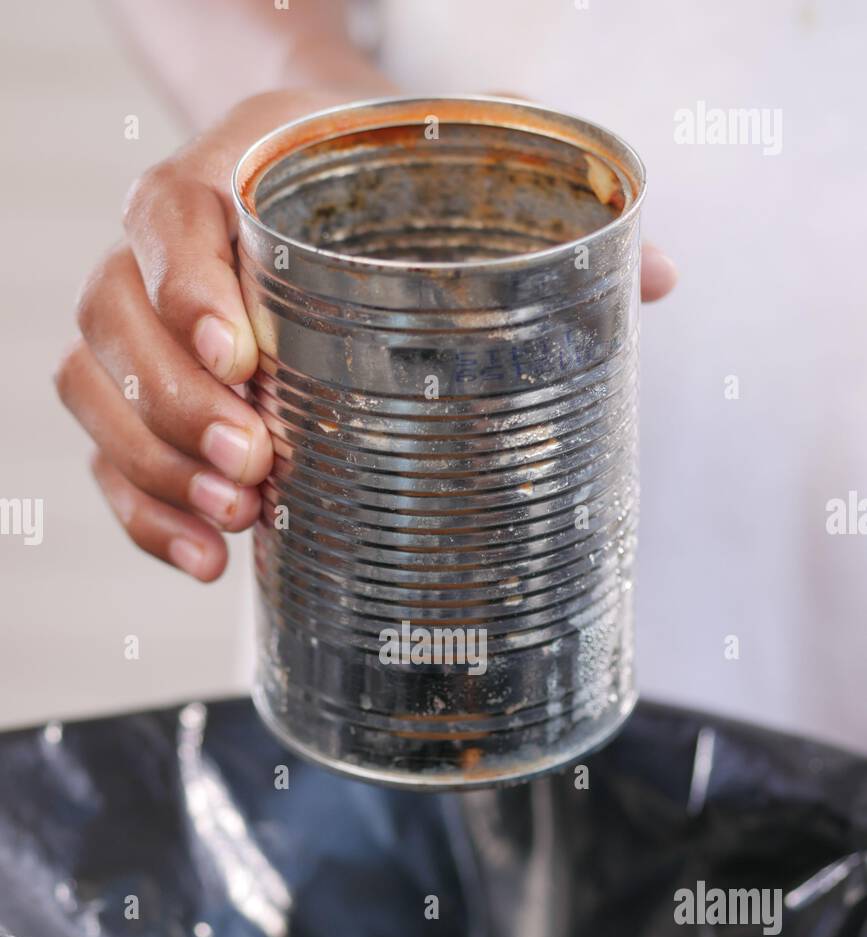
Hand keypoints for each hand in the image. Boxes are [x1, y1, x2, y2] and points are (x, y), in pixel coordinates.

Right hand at [56, 89, 676, 581]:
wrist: (315, 187)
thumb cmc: (374, 188)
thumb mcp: (442, 170)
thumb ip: (530, 208)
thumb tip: (654, 277)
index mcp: (226, 181)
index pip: (169, 220)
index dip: (189, 291)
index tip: (246, 355)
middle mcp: (162, 249)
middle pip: (115, 319)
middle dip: (180, 405)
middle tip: (259, 464)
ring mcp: (143, 326)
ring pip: (94, 390)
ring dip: (154, 468)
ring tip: (240, 523)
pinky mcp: (144, 397)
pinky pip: (107, 456)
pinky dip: (144, 515)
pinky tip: (210, 562)